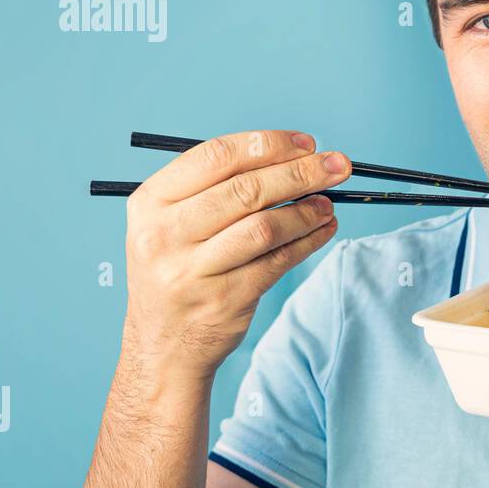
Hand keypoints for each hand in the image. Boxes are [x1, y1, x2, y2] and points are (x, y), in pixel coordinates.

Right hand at [121, 129, 350, 378]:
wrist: (164, 344)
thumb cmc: (177, 269)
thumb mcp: (171, 222)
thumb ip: (216, 187)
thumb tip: (291, 156)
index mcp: (150, 203)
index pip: (216, 157)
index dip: (268, 145)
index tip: (306, 143)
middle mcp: (165, 235)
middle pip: (246, 190)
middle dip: (301, 172)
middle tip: (338, 165)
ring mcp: (193, 271)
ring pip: (265, 227)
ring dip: (307, 210)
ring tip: (329, 203)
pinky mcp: (225, 299)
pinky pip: (277, 261)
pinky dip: (308, 241)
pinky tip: (323, 229)